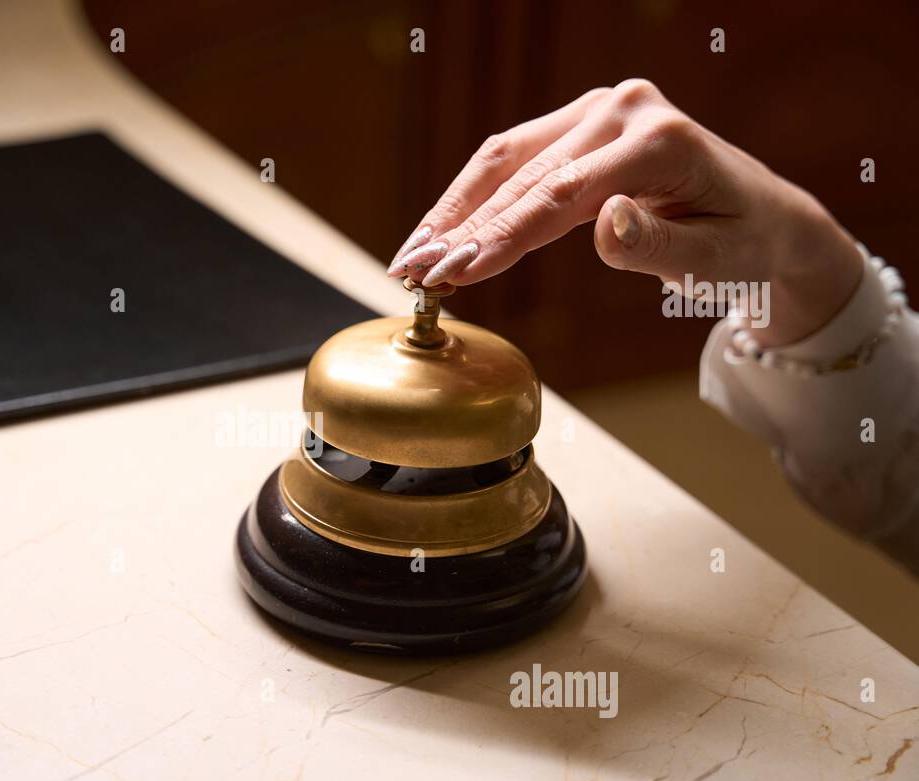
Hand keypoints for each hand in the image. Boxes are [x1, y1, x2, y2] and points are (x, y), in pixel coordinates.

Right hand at [388, 79, 862, 346]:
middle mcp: (623, 110)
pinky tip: (440, 230)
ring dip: (453, 212)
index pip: (560, 195)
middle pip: (524, 178)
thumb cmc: (742, 244)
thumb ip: (657, 245)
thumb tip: (604, 222)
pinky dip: (472, 196)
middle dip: (462, 231)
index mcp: (659, 140)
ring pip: (506, 161)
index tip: (456, 273)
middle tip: (414, 275)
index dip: (502, 237)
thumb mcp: (714, 260)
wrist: (764, 217)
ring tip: (411, 258)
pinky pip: (515, 158)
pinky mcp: (580, 124)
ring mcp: (599, 110)